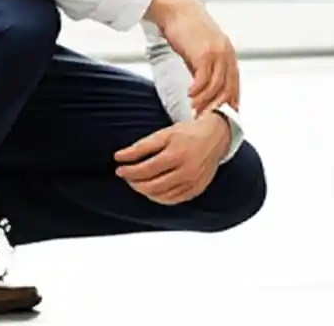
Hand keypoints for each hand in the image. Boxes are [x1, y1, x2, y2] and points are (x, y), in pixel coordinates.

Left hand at [113, 113, 230, 204]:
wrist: (215, 137)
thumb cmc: (187, 134)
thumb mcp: (164, 134)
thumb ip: (141, 146)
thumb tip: (118, 157)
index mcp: (177, 155)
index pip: (146, 170)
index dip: (129, 171)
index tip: (119, 168)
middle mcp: (186, 172)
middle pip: (152, 186)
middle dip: (135, 183)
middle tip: (127, 176)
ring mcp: (192, 183)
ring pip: (161, 196)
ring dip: (145, 191)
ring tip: (138, 182)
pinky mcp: (196, 190)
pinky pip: (173, 200)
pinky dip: (159, 197)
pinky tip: (152, 189)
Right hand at [146, 0, 240, 112]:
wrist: (176, 8)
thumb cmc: (185, 28)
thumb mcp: (200, 50)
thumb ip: (204, 68)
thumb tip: (203, 88)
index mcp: (228, 53)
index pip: (234, 83)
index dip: (230, 101)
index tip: (224, 116)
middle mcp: (226, 54)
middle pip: (229, 88)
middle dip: (219, 106)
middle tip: (208, 119)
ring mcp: (217, 53)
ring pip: (217, 86)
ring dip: (206, 101)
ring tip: (196, 110)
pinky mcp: (204, 53)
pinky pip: (204, 79)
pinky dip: (197, 91)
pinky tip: (189, 95)